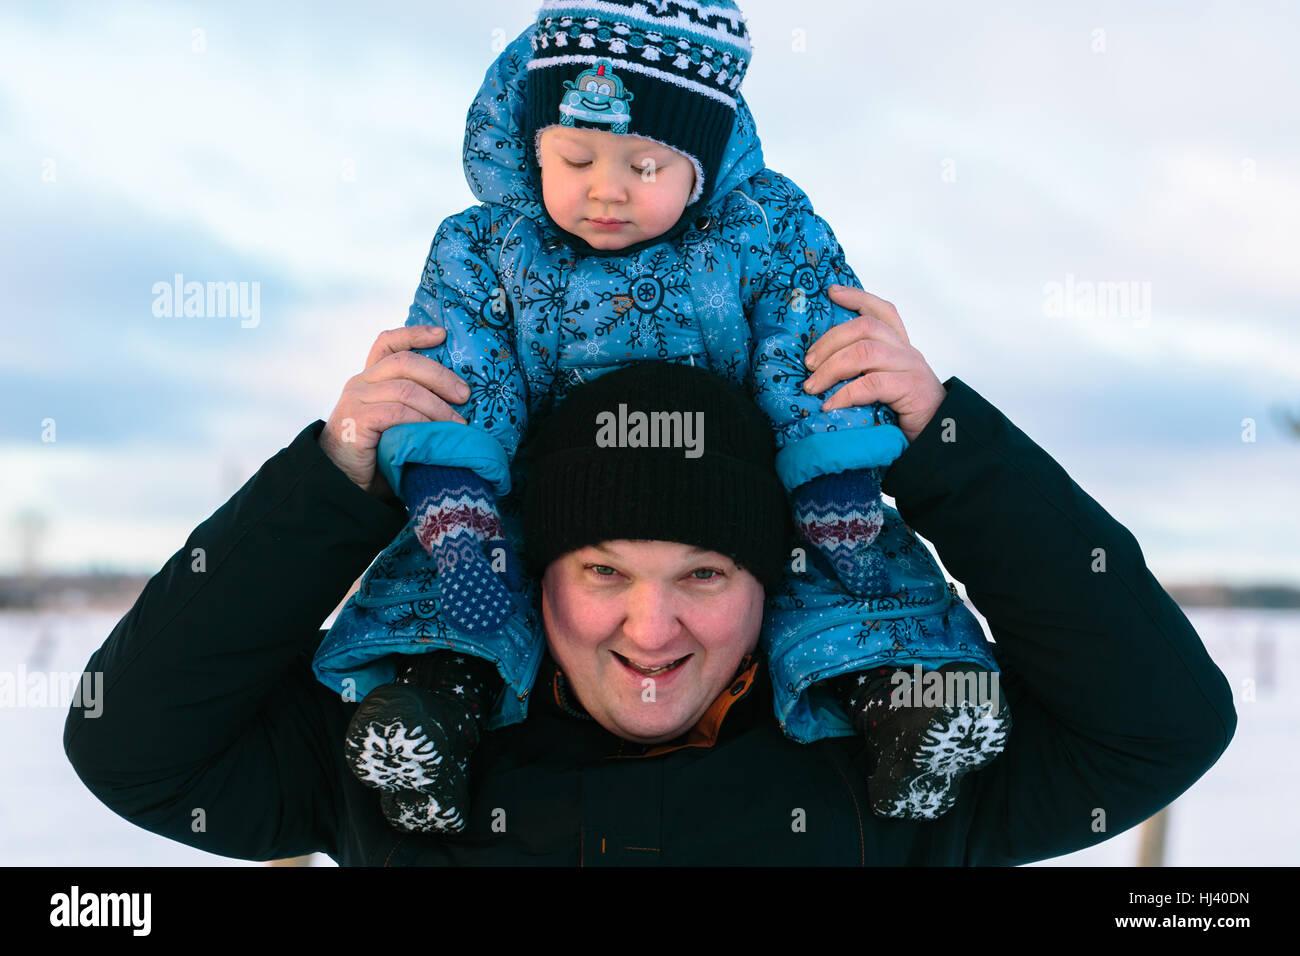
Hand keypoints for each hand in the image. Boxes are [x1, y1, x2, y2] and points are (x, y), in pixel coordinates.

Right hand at [319, 326, 470, 500]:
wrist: (342, 484)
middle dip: (441, 376)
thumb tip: (460, 403)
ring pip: (406, 389)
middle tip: (465, 395)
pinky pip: (397, 412)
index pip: (388, 343)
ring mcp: (356, 398)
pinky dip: (422, 421)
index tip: (443, 334)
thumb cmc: (377, 456)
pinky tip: (435, 433)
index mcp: (371, 378)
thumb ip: (415, 406)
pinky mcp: (357, 418)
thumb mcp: (397, 424)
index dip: (415, 334)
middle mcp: (361, 382)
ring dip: (438, 406)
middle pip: (405, 362)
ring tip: (458, 424)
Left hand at [802, 286, 947, 443]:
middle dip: (830, 341)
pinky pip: (871, 383)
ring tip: (812, 386)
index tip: (831, 292)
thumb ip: (862, 374)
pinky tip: (830, 405)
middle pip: (865, 327)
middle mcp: (906, 351)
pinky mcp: (911, 389)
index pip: (881, 311)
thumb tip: (818, 373)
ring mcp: (910, 368)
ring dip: (832, 368)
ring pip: (865, 351)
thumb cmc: (905, 415)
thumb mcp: (883, 387)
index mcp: (899, 347)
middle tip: (809, 363)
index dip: (857, 297)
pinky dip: (845, 394)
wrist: (938, 439)